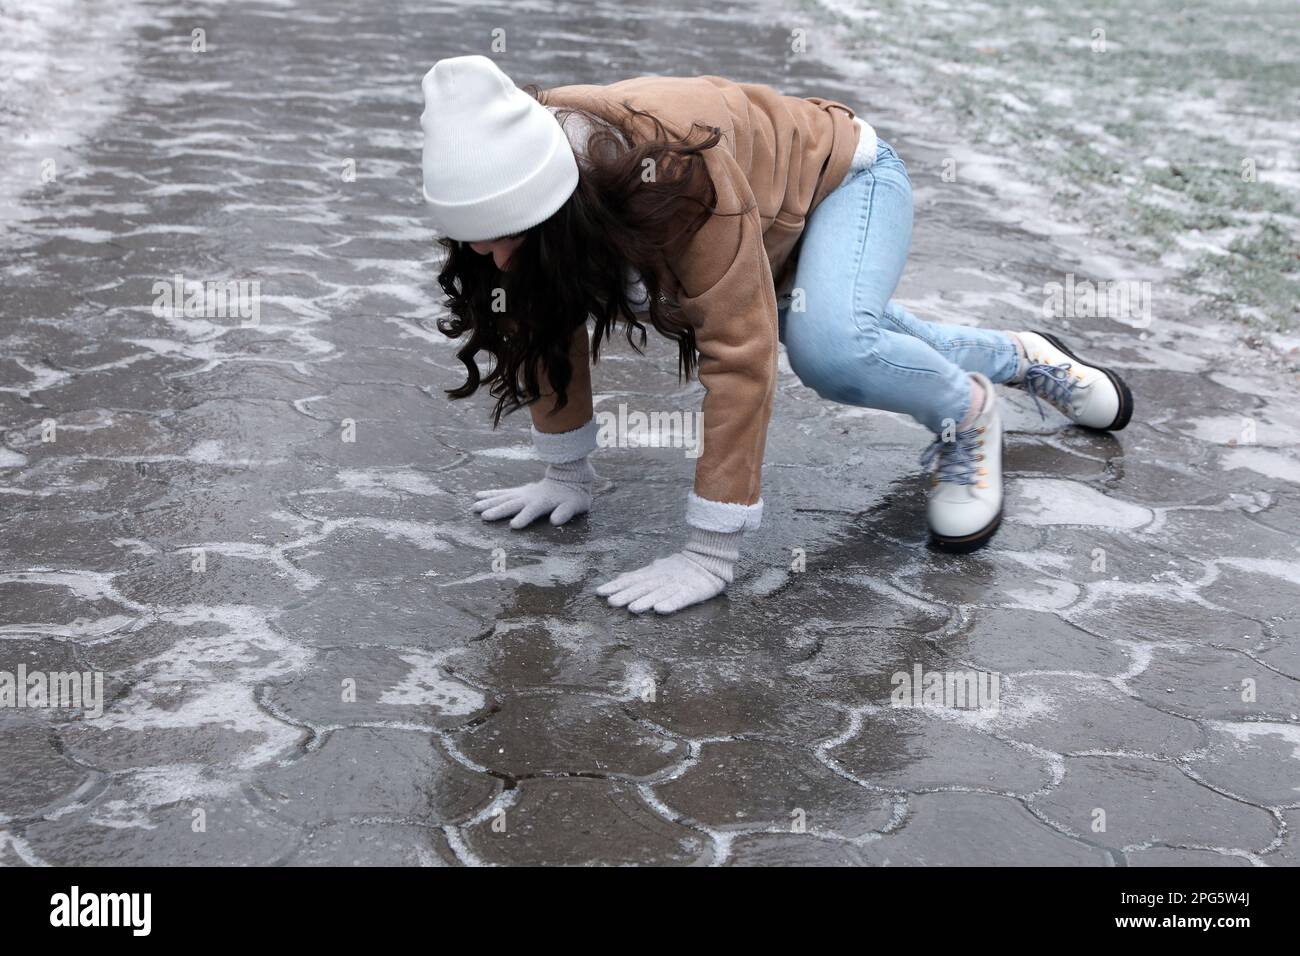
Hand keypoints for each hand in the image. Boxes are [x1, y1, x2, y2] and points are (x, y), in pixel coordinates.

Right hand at [472, 458, 593, 528]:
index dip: (524, 518)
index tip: (514, 526)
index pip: (532, 511)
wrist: (570, 477)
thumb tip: (556, 521)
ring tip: (474, 507)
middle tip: (484, 517)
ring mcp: (523, 492)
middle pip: (512, 504)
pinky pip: (502, 492)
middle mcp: (530, 496)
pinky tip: (477, 495)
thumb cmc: (574, 496)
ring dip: (489, 502)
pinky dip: (490, 493)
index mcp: (543, 502)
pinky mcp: (519, 491)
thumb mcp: (576, 505)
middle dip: (498, 510)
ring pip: (503, 497)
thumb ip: (566, 512)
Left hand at [596, 528, 739, 613]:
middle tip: (611, 602)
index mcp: (653, 573)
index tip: (599, 592)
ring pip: (659, 594)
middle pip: (643, 588)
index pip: (632, 580)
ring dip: (646, 601)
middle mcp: (662, 579)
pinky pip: (681, 599)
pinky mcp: (692, 592)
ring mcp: (677, 585)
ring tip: (632, 609)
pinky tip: (660, 609)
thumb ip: (640, 575)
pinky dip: (671, 604)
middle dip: (627, 594)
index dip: (616, 586)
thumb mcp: (657, 568)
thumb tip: (620, 578)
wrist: (709, 559)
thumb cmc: (681, 566)